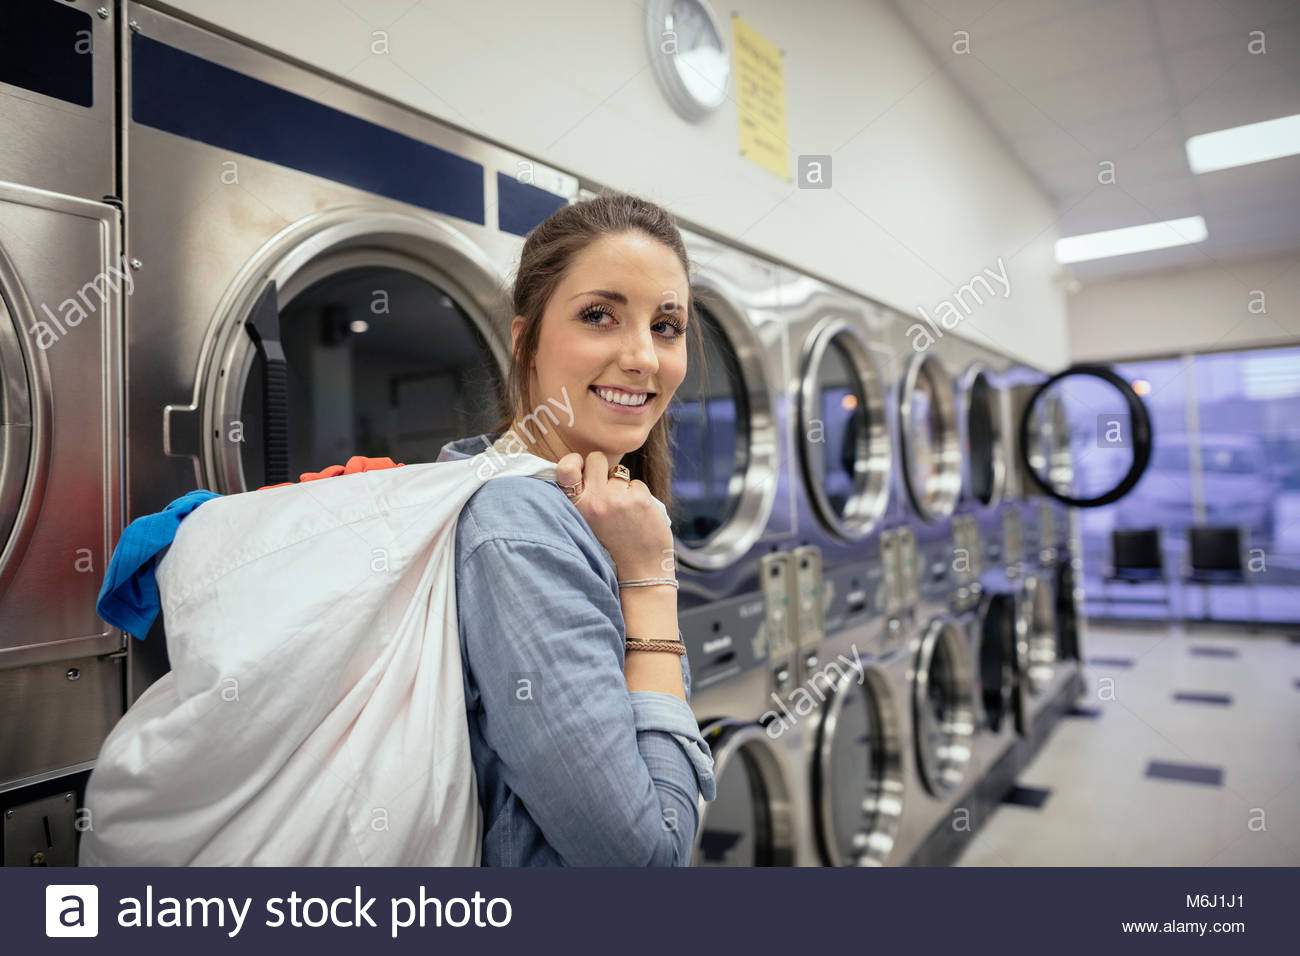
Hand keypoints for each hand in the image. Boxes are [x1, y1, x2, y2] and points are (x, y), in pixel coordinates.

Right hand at [555, 451, 673, 579]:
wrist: (639, 573)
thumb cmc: (611, 548)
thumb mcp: (586, 525)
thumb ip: (583, 500)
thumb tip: (584, 470)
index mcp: (576, 508)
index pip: (565, 469)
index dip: (573, 461)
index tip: (580, 467)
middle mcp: (593, 501)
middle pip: (595, 458)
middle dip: (603, 468)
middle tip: (609, 489)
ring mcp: (616, 498)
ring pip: (620, 473)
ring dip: (624, 488)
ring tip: (625, 513)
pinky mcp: (639, 499)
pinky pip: (638, 484)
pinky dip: (640, 497)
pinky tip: (639, 517)